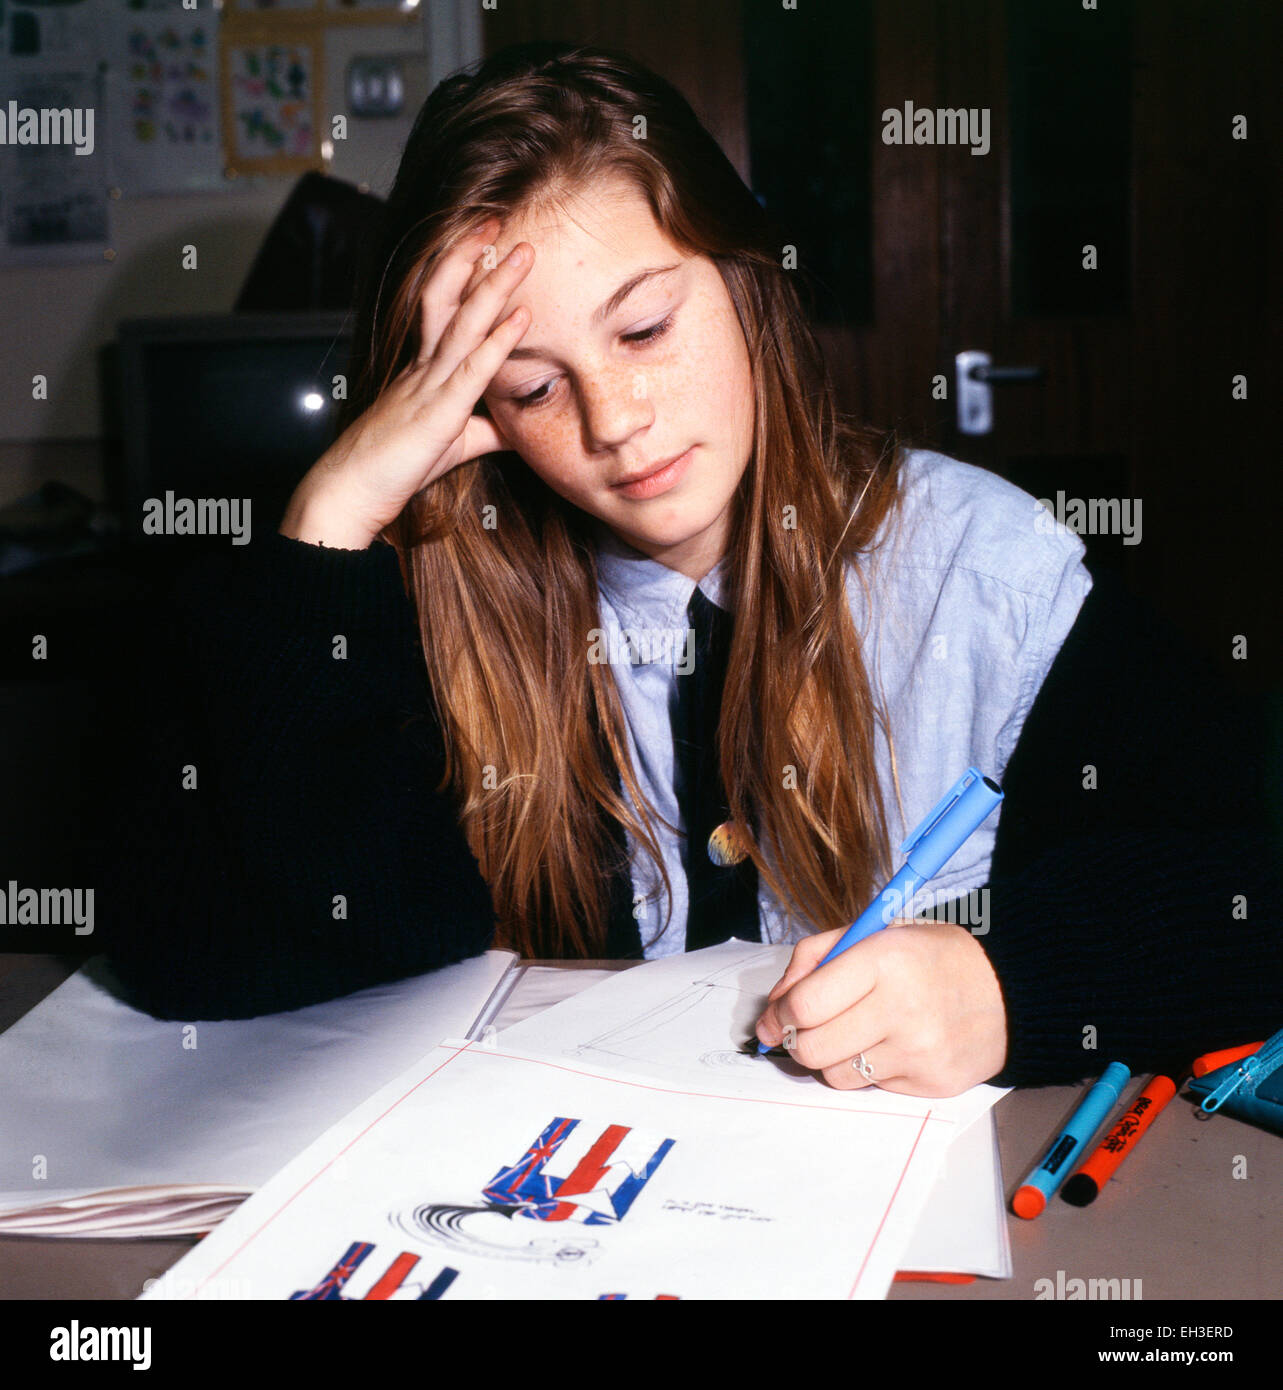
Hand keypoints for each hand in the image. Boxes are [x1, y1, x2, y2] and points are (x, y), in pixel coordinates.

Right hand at [281, 217, 533, 547]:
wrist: (350, 493)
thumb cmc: (394, 470)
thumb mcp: (451, 445)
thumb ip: (486, 429)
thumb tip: (516, 426)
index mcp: (420, 369)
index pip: (441, 307)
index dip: (461, 271)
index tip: (484, 240)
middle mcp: (422, 366)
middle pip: (447, 295)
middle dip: (473, 254)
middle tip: (498, 219)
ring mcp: (428, 384)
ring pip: (463, 321)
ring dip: (495, 284)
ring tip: (521, 250)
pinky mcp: (438, 412)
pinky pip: (472, 369)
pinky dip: (499, 341)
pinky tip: (521, 316)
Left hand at [753, 919, 1007, 1096]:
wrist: (1006, 989)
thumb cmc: (928, 956)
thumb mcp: (872, 932)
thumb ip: (814, 959)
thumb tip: (773, 1007)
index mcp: (883, 960)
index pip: (806, 1004)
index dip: (780, 1013)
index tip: (776, 1016)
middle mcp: (902, 1009)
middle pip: (813, 1048)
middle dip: (796, 1040)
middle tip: (803, 1029)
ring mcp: (919, 1052)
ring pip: (835, 1075)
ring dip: (830, 1058)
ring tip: (852, 1033)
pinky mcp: (931, 1085)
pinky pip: (870, 1088)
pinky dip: (866, 1069)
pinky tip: (888, 1044)